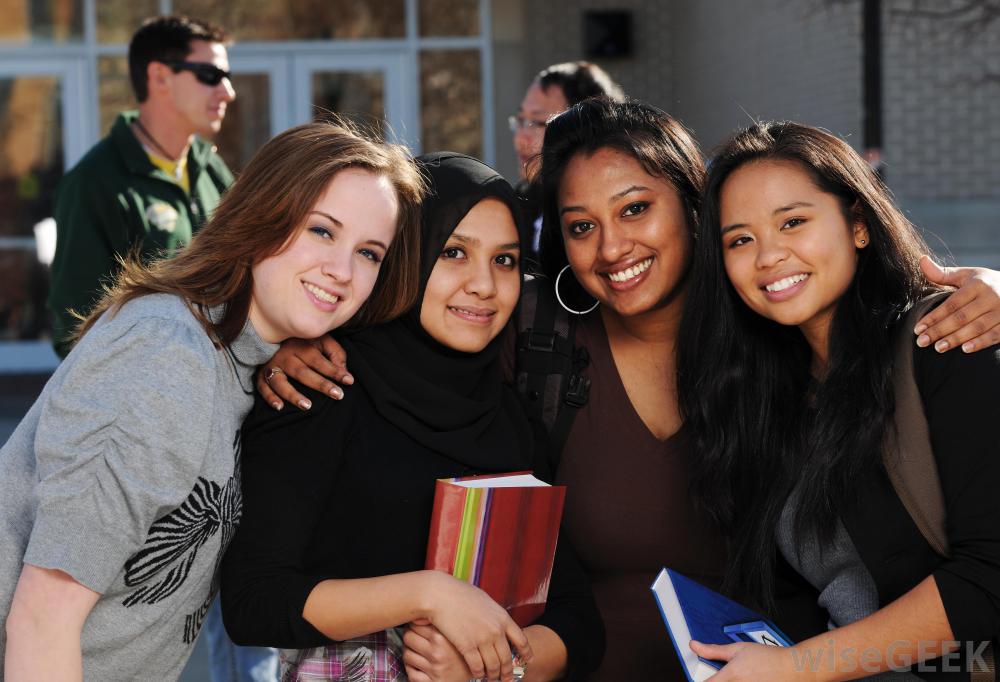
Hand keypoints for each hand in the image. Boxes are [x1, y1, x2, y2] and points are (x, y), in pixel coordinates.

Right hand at [256, 335, 351, 409]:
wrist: (276, 333)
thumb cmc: (306, 342)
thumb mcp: (323, 340)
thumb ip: (335, 354)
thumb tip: (344, 371)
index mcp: (301, 345)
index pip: (319, 360)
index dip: (334, 371)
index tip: (349, 381)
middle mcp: (285, 355)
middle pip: (302, 372)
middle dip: (320, 384)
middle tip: (337, 395)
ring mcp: (272, 365)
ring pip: (280, 382)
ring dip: (292, 394)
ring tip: (307, 406)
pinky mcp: (261, 374)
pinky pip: (262, 387)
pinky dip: (269, 397)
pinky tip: (279, 407)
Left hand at [403, 622, 472, 681]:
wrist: (477, 674)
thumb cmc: (465, 652)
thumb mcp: (458, 633)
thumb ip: (442, 620)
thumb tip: (422, 607)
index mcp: (443, 636)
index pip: (415, 624)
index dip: (415, 625)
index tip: (418, 627)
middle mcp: (439, 651)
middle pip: (408, 637)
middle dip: (410, 639)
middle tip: (416, 640)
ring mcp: (435, 667)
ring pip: (407, 655)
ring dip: (411, 654)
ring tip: (419, 654)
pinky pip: (411, 673)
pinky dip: (413, 670)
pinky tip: (421, 667)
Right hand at [423, 571, 531, 681]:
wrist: (441, 594)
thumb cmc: (460, 593)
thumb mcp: (485, 600)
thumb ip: (493, 614)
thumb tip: (497, 621)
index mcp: (502, 617)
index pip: (521, 639)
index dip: (526, 652)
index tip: (528, 659)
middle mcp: (496, 630)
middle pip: (507, 658)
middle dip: (507, 672)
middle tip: (506, 678)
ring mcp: (482, 639)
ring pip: (493, 666)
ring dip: (493, 675)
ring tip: (492, 679)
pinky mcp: (467, 646)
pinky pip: (477, 667)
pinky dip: (479, 674)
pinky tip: (478, 675)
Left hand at [691, 640, 805, 680]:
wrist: (792, 668)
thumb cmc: (768, 657)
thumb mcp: (738, 649)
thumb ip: (714, 650)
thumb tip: (694, 646)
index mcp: (731, 676)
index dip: (701, 680)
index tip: (705, 676)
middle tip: (722, 676)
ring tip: (739, 677)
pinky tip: (746, 680)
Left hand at [916, 255, 999, 352]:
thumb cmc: (984, 283)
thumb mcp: (966, 275)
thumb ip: (942, 273)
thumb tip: (921, 260)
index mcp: (977, 284)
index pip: (951, 303)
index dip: (934, 317)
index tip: (917, 328)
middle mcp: (991, 297)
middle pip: (961, 317)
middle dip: (940, 330)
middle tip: (922, 342)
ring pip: (977, 328)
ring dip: (956, 339)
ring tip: (938, 348)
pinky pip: (995, 335)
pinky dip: (980, 343)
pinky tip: (965, 349)